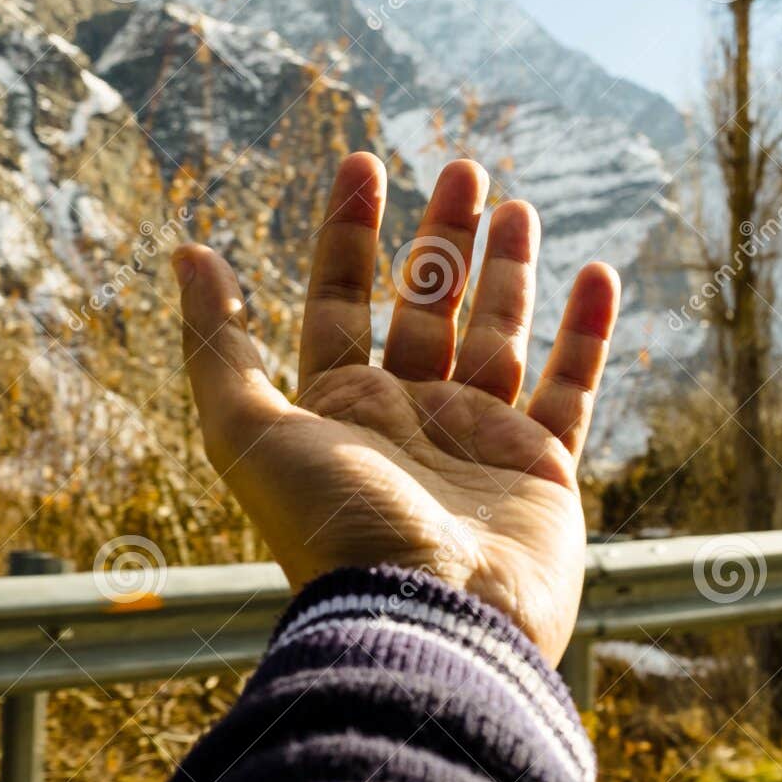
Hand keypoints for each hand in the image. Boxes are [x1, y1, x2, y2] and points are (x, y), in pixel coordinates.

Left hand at [170, 152, 619, 666]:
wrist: (428, 617)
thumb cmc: (333, 527)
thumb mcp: (249, 431)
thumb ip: (218, 343)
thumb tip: (186, 252)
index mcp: (337, 407)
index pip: (339, 301)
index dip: (346, 234)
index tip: (361, 164)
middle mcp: (406, 418)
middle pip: (425, 308)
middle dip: (441, 238)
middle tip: (462, 168)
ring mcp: (477, 441)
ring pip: (498, 336)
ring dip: (509, 271)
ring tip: (518, 206)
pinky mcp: (541, 467)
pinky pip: (571, 388)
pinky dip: (585, 333)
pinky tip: (595, 272)